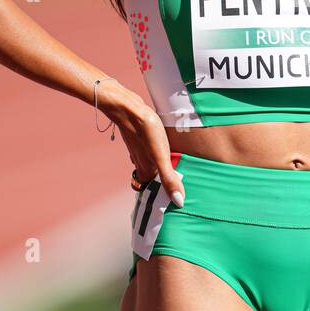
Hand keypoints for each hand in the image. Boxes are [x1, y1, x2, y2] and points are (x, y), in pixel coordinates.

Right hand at [101, 89, 185, 206]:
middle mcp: (140, 164)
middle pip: (152, 180)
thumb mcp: (160, 156)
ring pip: (151, 166)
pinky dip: (158, 156)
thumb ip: (169, 179)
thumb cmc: (146, 132)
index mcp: (146, 172)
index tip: (178, 200)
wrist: (128, 108)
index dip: (165, 196)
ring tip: (178, 170)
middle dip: (164, 185)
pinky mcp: (141, 139)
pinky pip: (150, 152)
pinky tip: (167, 150)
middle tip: (181, 186)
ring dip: (161, 170)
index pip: (154, 192)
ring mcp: (139, 152)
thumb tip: (178, 202)